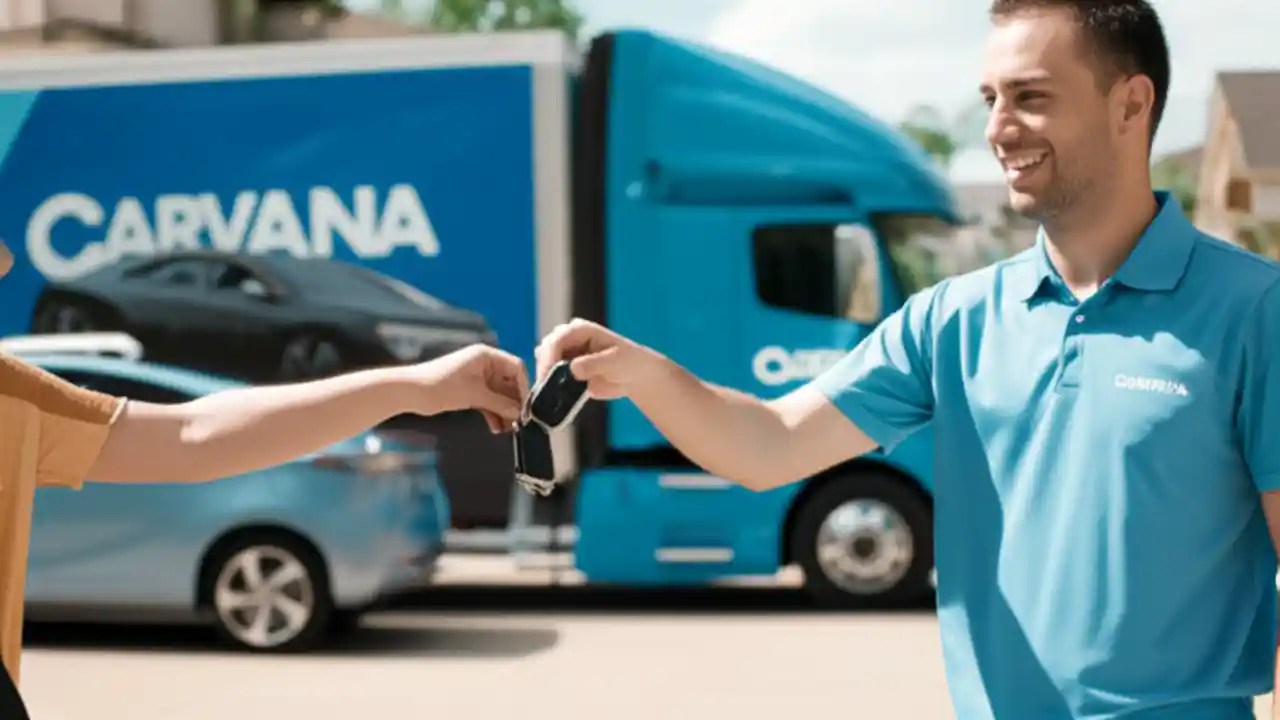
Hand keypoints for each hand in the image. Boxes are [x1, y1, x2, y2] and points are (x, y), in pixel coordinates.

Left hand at [409, 344, 528, 431]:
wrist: (410, 392)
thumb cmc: (439, 385)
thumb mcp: (475, 395)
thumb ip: (500, 403)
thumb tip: (519, 412)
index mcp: (486, 356)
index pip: (516, 368)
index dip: (523, 387)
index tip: (525, 406)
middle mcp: (484, 365)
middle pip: (508, 383)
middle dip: (513, 403)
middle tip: (518, 421)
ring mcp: (477, 378)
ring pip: (499, 395)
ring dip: (503, 411)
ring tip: (507, 428)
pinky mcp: (469, 391)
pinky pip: (488, 402)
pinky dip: (492, 413)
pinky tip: (496, 427)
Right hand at [534, 318, 664, 399]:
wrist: (635, 376)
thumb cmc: (628, 362)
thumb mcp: (615, 361)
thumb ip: (594, 363)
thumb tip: (573, 368)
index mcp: (580, 329)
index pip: (557, 339)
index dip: (550, 355)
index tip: (548, 373)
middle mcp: (568, 340)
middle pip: (546, 350)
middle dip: (544, 367)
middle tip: (547, 386)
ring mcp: (564, 356)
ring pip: (545, 365)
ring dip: (545, 378)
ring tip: (550, 392)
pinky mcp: (564, 373)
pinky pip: (551, 380)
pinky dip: (550, 388)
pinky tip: (553, 397)